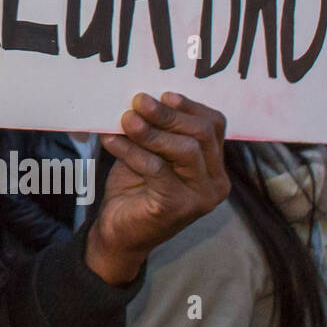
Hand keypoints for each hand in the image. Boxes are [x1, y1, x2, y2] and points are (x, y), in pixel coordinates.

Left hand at [86, 92, 230, 284]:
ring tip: (126, 119)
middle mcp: (215, 183)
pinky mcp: (177, 207)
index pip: (215, 126)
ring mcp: (200, 197)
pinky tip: (111, 141)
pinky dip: (132, 151)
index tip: (163, 94)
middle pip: (202, 134)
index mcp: (214, 166)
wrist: (119, 232)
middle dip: (168, 114)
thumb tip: (142, 98)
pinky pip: (157, 169)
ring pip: (184, 150)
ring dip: (151, 131)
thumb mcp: (150, 152)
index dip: (190, 106)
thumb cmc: (136, 188)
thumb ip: (155, 130)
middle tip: (138, 101)